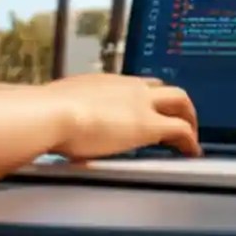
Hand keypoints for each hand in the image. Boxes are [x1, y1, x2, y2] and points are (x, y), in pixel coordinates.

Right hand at [45, 74, 200, 159]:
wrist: (51, 114)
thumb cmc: (43, 114)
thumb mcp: (54, 106)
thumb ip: (59, 112)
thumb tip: (46, 122)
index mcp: (105, 83)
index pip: (136, 86)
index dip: (148, 98)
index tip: (150, 108)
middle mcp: (127, 87)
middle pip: (165, 88)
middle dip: (178, 104)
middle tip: (182, 120)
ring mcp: (141, 103)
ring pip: (180, 101)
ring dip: (189, 117)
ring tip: (192, 138)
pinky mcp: (149, 125)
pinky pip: (181, 130)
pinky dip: (190, 141)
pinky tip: (192, 152)